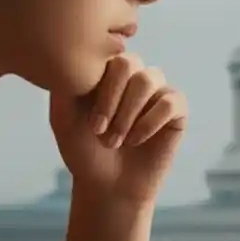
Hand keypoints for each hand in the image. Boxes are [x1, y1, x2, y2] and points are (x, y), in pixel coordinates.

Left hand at [49, 53, 186, 203]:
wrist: (107, 186)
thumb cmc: (83, 151)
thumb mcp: (62, 117)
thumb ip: (64, 84)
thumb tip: (74, 54)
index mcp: (105, 70)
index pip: (104, 54)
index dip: (97, 89)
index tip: (90, 124)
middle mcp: (132, 74)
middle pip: (129, 62)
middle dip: (112, 100)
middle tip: (99, 132)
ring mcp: (156, 90)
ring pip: (148, 79)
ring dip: (128, 114)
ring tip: (116, 141)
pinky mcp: (176, 109)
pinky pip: (169, 102)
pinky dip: (149, 123)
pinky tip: (136, 141)